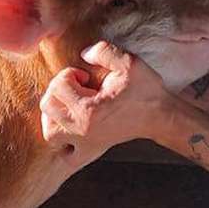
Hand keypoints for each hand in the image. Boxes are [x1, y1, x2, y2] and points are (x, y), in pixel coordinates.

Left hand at [39, 41, 171, 168]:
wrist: (160, 115)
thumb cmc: (146, 90)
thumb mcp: (128, 62)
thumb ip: (103, 51)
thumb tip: (84, 54)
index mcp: (88, 110)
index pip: (58, 86)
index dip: (69, 74)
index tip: (85, 76)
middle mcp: (82, 130)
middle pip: (48, 107)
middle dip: (58, 91)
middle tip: (76, 88)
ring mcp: (86, 143)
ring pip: (50, 133)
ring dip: (54, 116)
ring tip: (68, 106)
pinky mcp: (92, 151)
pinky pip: (67, 156)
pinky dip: (63, 145)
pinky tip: (71, 129)